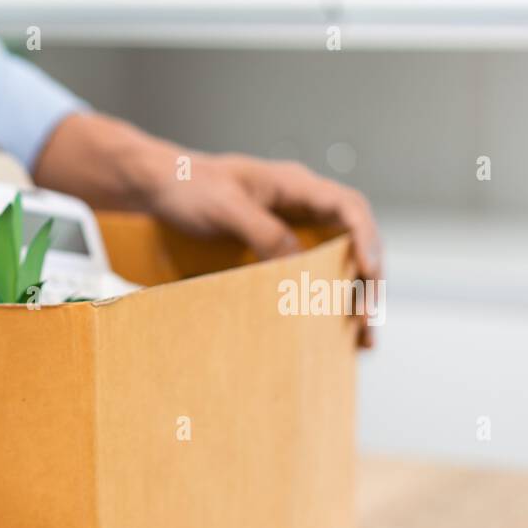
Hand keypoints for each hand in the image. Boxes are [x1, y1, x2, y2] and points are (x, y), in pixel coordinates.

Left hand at [35, 112, 381, 345]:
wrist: (157, 188)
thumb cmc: (189, 187)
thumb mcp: (225, 208)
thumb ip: (262, 232)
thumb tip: (297, 265)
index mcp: (296, 186)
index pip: (348, 208)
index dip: (366, 239)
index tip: (370, 271)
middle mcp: (301, 207)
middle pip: (352, 242)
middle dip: (367, 282)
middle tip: (369, 322)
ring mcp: (290, 229)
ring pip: (334, 264)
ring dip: (348, 298)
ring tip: (361, 341)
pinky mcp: (272, 250)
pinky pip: (304, 275)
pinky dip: (317, 301)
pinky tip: (324, 331)